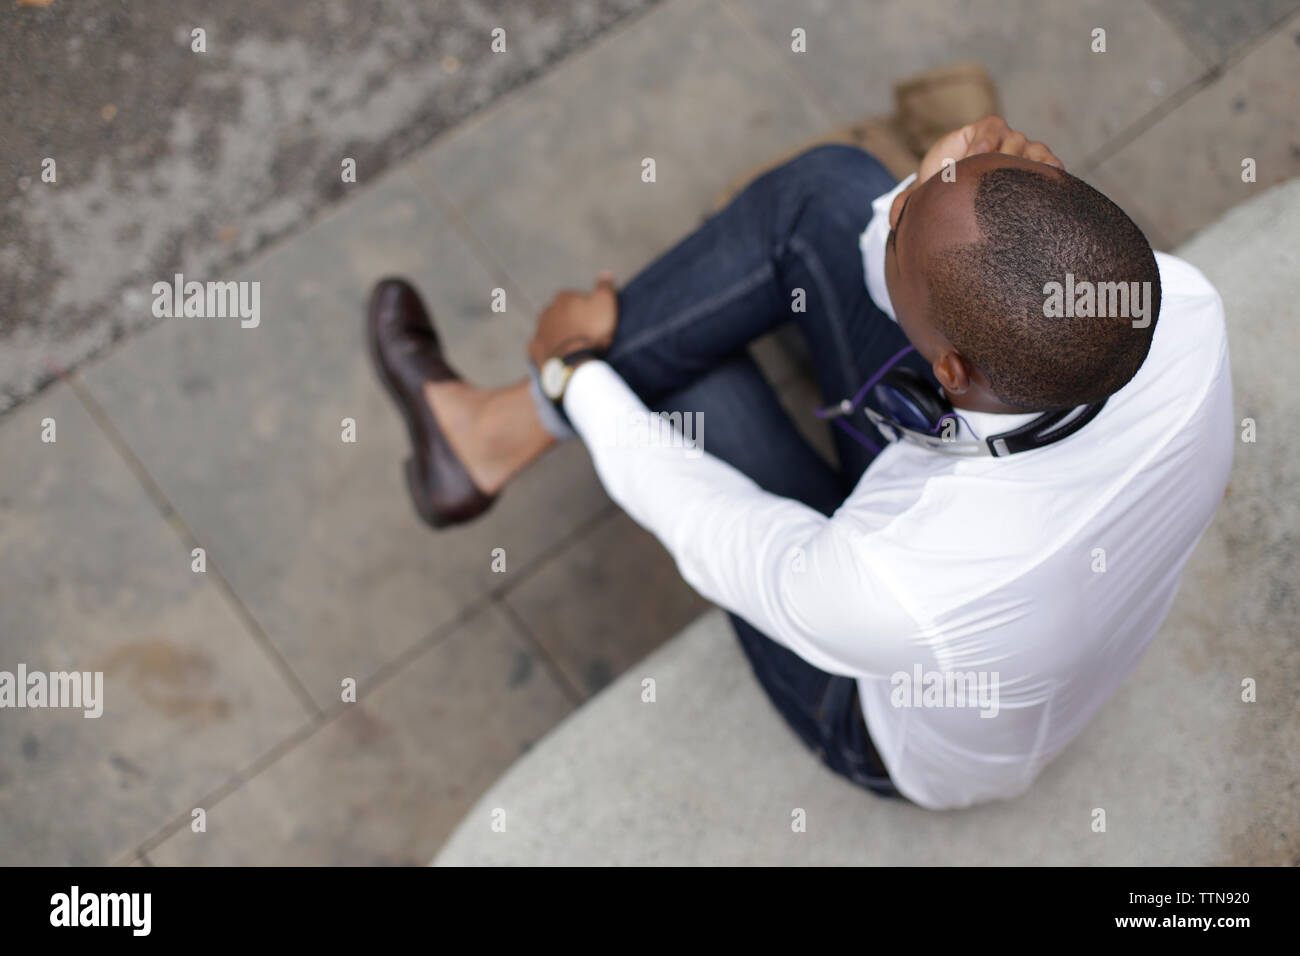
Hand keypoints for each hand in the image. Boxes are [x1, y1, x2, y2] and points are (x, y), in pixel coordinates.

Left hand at [527, 271, 618, 368]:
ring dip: (559, 334)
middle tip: (585, 335)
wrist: (572, 361)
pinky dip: (548, 349)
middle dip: (570, 321)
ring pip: (550, 329)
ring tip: (573, 348)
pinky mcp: (534, 349)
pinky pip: (541, 346)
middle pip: (561, 313)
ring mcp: (539, 330)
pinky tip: (557, 356)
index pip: (576, 298)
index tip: (595, 321)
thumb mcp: (605, 304)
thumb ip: (605, 287)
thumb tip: (606, 273)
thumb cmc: (591, 330)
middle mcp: (547, 310)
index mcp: (563, 297)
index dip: (587, 310)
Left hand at [916, 114, 1063, 184]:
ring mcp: (1023, 152)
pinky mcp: (1035, 169)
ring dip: (1029, 164)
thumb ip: (909, 198)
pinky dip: (1051, 169)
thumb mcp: (924, 189)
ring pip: (1034, 150)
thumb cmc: (942, 188)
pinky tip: (1048, 184)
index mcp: (979, 134)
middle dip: (1005, 155)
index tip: (974, 158)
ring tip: (1023, 182)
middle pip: (1015, 139)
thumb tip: (896, 218)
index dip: (984, 140)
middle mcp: (1005, 139)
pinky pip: (1049, 164)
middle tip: (994, 177)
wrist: (961, 197)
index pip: (991, 126)